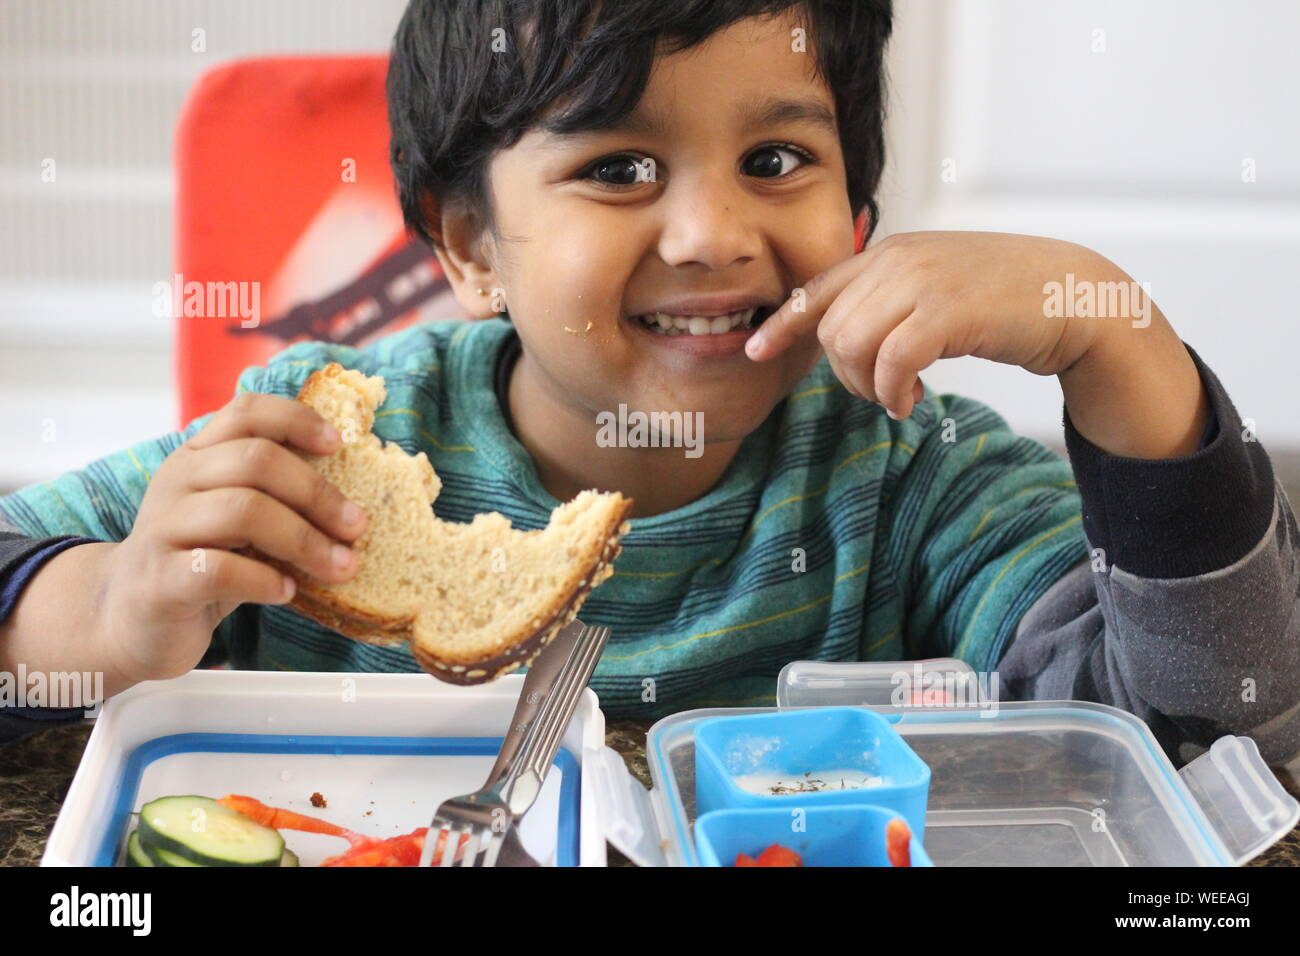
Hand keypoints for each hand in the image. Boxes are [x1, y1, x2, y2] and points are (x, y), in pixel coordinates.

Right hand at [100, 392, 368, 682]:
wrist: (130, 619)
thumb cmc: (201, 560)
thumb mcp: (236, 518)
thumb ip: (274, 495)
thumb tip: (353, 494)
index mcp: (197, 456)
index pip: (246, 411)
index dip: (297, 419)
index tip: (338, 445)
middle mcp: (177, 482)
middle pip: (256, 461)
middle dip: (318, 494)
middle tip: (357, 527)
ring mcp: (163, 529)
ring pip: (242, 511)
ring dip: (304, 540)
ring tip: (340, 566)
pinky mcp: (159, 580)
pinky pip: (218, 568)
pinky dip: (264, 580)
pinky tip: (287, 591)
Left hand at [746, 231, 1117, 418]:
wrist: (1074, 295)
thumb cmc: (1006, 300)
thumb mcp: (937, 289)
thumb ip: (892, 301)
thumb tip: (845, 342)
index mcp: (893, 253)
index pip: (819, 288)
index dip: (783, 324)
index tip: (756, 350)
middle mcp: (901, 259)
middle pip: (832, 330)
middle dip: (844, 375)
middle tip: (880, 394)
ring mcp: (924, 281)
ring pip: (853, 346)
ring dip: (869, 387)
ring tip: (898, 398)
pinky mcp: (948, 310)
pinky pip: (892, 361)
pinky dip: (894, 391)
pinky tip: (912, 402)